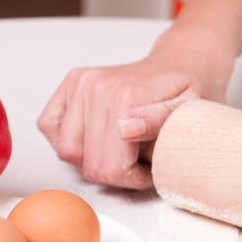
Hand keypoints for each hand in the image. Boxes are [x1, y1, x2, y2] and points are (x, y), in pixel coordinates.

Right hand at [37, 34, 233, 188]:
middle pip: (87, 163)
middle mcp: (96, 88)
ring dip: (93, 159)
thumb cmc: (191, 91)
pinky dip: (71, 140)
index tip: (150, 169)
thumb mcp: (192, 110)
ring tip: (122, 150)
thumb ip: (161, 121)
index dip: (132, 179)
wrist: (182, 62)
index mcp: (125, 98)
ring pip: (66, 150)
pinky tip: (98, 139)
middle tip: (139, 162)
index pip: (109, 168)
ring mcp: (80, 83)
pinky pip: (49, 126)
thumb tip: (126, 130)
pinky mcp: (70, 83)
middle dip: (115, 173)